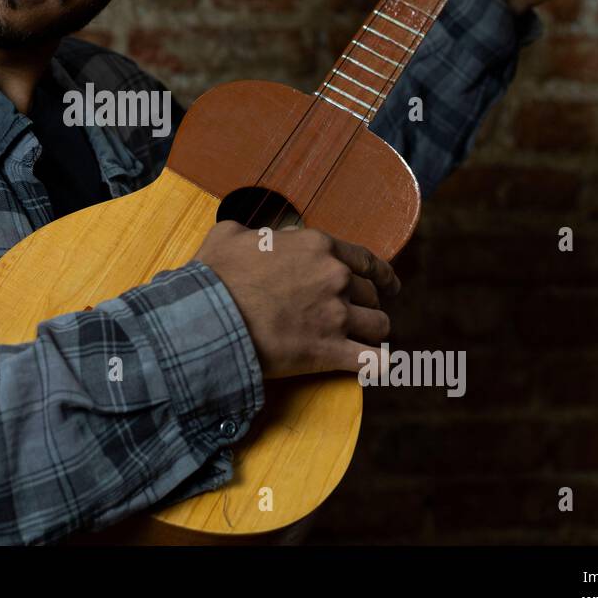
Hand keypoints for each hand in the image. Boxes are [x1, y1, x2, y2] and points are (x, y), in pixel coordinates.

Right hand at [192, 220, 399, 379]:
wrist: (209, 318)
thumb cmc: (215, 276)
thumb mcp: (230, 234)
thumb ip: (255, 232)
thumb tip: (257, 236)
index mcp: (317, 246)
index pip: (365, 259)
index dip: (382, 274)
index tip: (388, 284)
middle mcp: (335, 277)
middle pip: (370, 294)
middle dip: (364, 305)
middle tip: (353, 316)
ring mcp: (336, 315)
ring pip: (379, 325)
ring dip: (372, 332)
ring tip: (361, 340)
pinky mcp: (330, 351)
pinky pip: (374, 361)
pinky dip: (378, 364)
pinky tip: (374, 365)